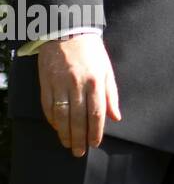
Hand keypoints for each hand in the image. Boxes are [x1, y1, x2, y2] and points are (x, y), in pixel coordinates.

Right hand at [37, 34, 120, 156]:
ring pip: (62, 115)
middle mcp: (77, 83)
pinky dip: (52, 120)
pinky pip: (48, 106)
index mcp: (95, 80)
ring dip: (64, 133)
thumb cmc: (92, 51)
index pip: (97, 112)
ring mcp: (60, 83)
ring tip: (67, 144)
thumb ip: (111, 94)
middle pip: (78, 117)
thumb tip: (116, 117)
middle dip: (79, 137)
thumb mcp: (107, 70)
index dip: (96, 130)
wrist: (68, 31)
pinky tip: (56, 128)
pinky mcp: (46, 82)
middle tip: (79, 152)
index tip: (95, 143)